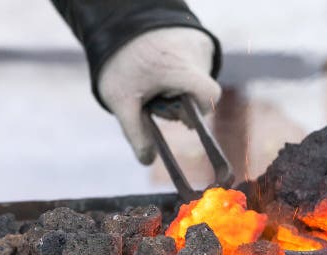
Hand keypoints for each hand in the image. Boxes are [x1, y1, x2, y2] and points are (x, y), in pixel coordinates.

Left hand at [98, 28, 221, 164]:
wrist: (118, 22)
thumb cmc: (120, 62)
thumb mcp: (121, 99)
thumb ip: (135, 131)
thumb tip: (147, 160)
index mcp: (179, 69)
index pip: (208, 95)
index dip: (200, 110)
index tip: (183, 117)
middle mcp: (194, 54)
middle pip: (202, 91)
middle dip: (183, 100)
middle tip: (161, 99)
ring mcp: (199, 45)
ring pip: (200, 79)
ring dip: (182, 86)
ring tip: (159, 79)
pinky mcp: (199, 40)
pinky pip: (198, 65)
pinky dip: (184, 71)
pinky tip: (165, 67)